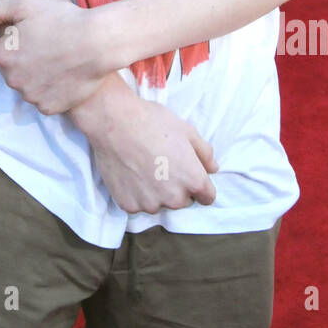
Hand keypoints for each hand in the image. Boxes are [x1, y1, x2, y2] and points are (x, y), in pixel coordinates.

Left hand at [0, 0, 103, 113]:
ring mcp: (30, 96)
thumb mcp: (25, 5)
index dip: (3, 44)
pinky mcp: (48, 107)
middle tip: (41, 47)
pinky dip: (49, 91)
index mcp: (3, 55)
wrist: (97, 44)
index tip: (20, 38)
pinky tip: (63, 76)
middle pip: (7, 71)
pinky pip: (42, 100)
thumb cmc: (63, 20)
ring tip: (55, 60)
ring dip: (33, 77)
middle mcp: (12, 79)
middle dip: (18, 61)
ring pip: (24, 86)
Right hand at [72, 82, 218, 213]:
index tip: (187, 173)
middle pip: (182, 201)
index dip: (199, 184)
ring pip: (159, 204)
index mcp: (194, 181)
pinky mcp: (129, 205)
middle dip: (176, 187)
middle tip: (161, 165)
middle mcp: (174, 199)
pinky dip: (135, 194)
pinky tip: (130, 173)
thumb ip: (204, 153)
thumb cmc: (153, 122)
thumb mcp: (187, 130)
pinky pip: (137, 204)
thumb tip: (212, 168)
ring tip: (143, 167)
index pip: (207, 197)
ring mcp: (150, 204)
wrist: (115, 122)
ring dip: (155, 192)